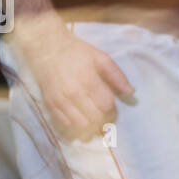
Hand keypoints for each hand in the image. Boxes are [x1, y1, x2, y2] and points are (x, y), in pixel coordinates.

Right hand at [11, 15, 133, 142]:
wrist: (47, 50)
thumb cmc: (77, 53)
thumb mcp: (101, 58)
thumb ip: (117, 76)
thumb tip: (131, 92)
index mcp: (88, 81)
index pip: (106, 106)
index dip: (113, 109)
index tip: (112, 106)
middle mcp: (73, 94)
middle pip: (94, 119)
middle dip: (103, 119)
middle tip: (104, 114)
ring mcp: (60, 102)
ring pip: (80, 126)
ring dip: (90, 126)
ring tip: (93, 118)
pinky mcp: (50, 107)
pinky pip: (64, 126)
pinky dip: (75, 127)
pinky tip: (80, 119)